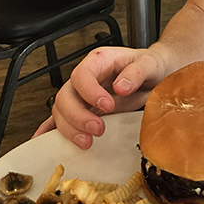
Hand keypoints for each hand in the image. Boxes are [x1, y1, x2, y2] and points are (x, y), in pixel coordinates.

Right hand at [33, 46, 166, 148]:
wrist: (157, 73)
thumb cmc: (150, 66)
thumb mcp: (150, 64)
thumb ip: (136, 73)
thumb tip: (120, 87)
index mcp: (99, 61)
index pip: (82, 74)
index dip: (90, 92)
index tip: (107, 105)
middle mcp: (86, 77)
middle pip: (66, 95)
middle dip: (78, 116)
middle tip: (98, 129)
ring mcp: (82, 94)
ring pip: (61, 110)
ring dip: (70, 128)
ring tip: (87, 142)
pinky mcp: (83, 109)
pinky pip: (61, 118)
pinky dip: (51, 130)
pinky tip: (46, 141)